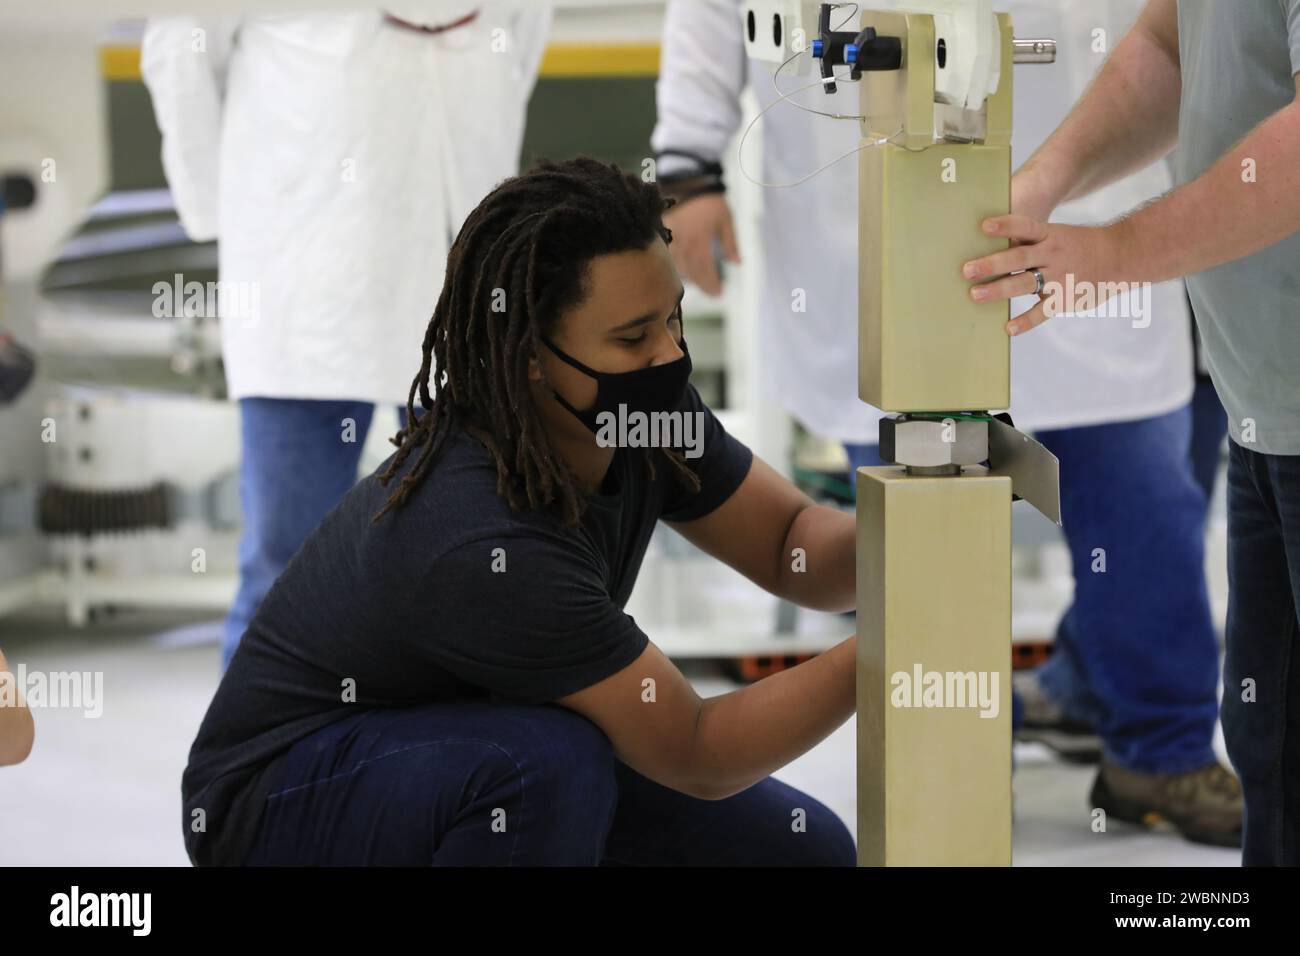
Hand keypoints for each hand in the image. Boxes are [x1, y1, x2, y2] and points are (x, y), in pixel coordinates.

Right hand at [662, 193, 740, 296]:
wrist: (687, 181)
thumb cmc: (709, 200)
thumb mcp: (725, 219)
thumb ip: (731, 243)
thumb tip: (737, 263)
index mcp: (700, 241)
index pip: (705, 270)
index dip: (711, 284)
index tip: (719, 293)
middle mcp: (684, 243)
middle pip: (691, 272)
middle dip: (702, 284)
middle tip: (711, 292)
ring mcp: (671, 239)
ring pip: (676, 267)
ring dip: (688, 278)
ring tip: (699, 283)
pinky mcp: (662, 234)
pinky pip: (666, 256)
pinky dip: (674, 266)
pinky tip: (681, 270)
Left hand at [963, 216, 1128, 335]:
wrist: (1120, 257)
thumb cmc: (1077, 246)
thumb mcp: (1057, 235)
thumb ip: (1029, 243)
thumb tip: (993, 249)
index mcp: (1050, 236)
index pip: (1025, 227)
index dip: (1005, 226)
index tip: (983, 226)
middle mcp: (1053, 254)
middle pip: (1019, 258)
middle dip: (991, 264)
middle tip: (967, 270)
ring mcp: (1059, 277)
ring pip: (1025, 283)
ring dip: (999, 290)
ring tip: (975, 295)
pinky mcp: (1065, 298)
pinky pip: (1042, 311)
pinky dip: (1025, 321)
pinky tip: (1008, 328)